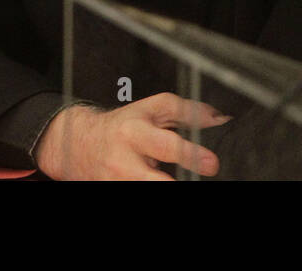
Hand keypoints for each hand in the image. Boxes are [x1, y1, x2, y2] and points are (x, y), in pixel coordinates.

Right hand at [33, 93, 228, 179]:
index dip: (190, 154)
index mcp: (134, 132)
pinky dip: (154, 186)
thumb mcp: (150, 111)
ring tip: (180, 178)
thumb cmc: (124, 126)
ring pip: (150, 187)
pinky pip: (139, 191)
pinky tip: (163, 179)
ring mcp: (119, 180)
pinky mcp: (114, 189)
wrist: (83, 144)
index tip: (211, 163)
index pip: (166, 143)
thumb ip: (184, 112)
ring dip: (167, 183)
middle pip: (157, 177)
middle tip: (206, 170)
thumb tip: (218, 118)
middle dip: (182, 174)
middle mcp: (124, 159)